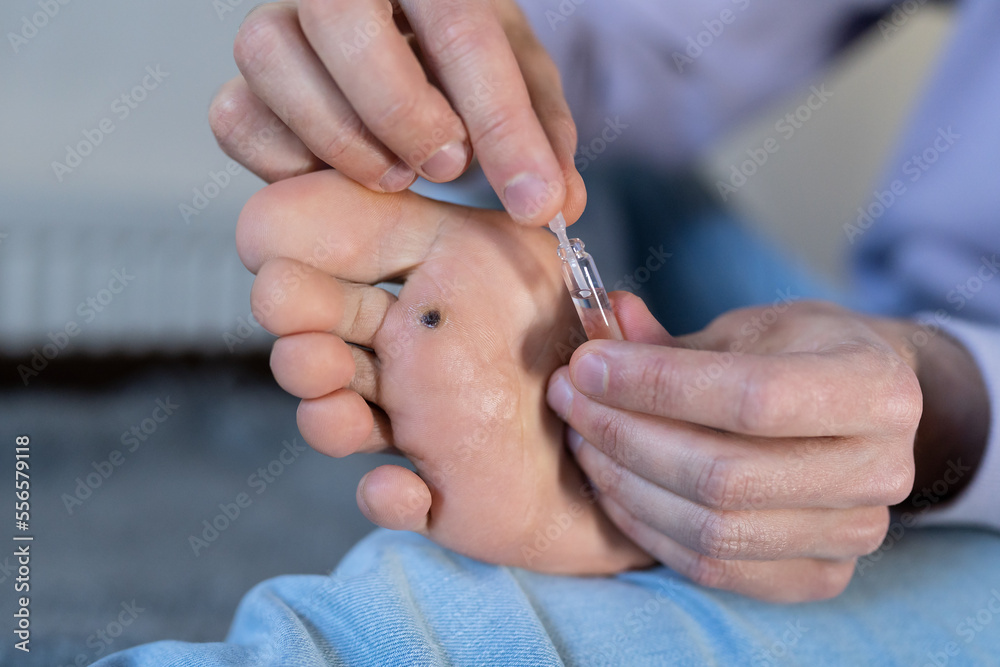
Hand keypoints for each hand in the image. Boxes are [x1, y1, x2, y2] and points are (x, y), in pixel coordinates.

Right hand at [210, 0, 584, 224]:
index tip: (534, 198)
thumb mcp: (516, 79)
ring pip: (269, 55)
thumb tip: (559, 200)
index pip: (461, 30)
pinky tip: (338, 177)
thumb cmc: (460, 55)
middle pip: (340, 17)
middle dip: (402, 110)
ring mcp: (278, 21)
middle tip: (448, 165)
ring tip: (395, 174)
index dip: (503, 125)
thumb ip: (541, 134)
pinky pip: (234, 116)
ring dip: (341, 135)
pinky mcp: (243, 81)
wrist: (405, 43)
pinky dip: (284, 160)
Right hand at [236, 169, 648, 573]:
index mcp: (428, 279)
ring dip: (320, 406)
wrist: (622, 442)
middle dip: (290, 311)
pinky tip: (405, 488)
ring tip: (331, 399)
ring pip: (332, 410)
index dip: (302, 229)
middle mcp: (403, 347)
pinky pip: (391, 498)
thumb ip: (520, 220)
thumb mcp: (551, 267)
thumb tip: (495, 172)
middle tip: (281, 301)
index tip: (269, 230)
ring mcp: (408, 419)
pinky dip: (388, 498)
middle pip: (318, 322)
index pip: (350, 236)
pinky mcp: (431, 489)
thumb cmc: (578, 342)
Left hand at [547, 298, 926, 601]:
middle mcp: (882, 470)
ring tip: (583, 439)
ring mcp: (854, 533)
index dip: (656, 385)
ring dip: (625, 483)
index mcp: (877, 389)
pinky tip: (612, 485)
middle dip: (624, 435)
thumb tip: (600, 321)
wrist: (860, 413)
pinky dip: (646, 527)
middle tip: (570, 400)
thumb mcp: (750, 326)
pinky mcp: (819, 575)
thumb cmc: (800, 356)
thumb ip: (676, 340)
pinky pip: (712, 568)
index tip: (587, 365)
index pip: (753, 398)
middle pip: (724, 476)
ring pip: (712, 530)